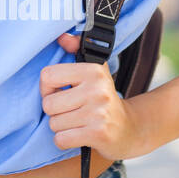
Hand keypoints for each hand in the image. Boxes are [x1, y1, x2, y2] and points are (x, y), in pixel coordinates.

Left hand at [41, 32, 146, 159]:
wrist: (131, 130)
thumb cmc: (104, 99)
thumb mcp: (94, 72)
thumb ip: (76, 50)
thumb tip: (62, 36)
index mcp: (93, 70)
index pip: (47, 76)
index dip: (47, 88)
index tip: (59, 92)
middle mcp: (97, 89)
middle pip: (48, 104)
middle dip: (54, 112)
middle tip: (71, 111)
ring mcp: (98, 113)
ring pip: (54, 123)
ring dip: (61, 127)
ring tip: (77, 122)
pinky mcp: (98, 134)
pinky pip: (61, 139)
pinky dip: (65, 141)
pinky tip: (78, 135)